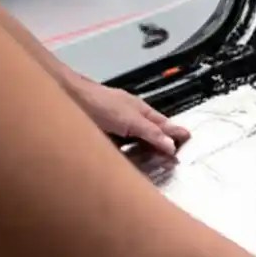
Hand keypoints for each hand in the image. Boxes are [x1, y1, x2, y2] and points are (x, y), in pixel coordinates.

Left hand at [63, 76, 189, 154]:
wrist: (67, 99)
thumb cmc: (99, 104)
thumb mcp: (131, 121)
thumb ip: (151, 133)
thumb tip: (171, 144)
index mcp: (140, 110)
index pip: (163, 124)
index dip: (174, 132)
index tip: (187, 139)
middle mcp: (127, 117)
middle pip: (149, 130)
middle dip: (160, 140)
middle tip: (172, 152)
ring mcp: (112, 124)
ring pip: (132, 137)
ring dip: (141, 146)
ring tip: (152, 157)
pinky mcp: (99, 132)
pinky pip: (116, 143)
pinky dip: (124, 150)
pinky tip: (123, 157)